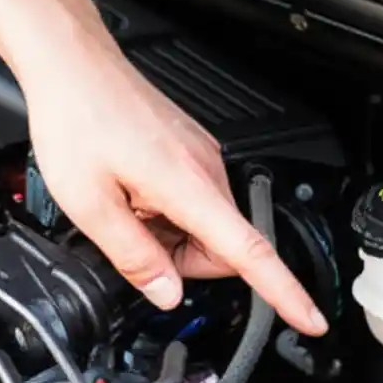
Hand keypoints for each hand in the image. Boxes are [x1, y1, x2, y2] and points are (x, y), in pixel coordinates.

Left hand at [18, 36, 327, 335]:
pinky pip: (189, 199)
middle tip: (133, 242)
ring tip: (123, 207)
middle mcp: (204, 168)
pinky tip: (127, 191)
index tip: (311, 318)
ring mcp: (198, 156)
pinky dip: (163, 210)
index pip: (250, 251)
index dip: (283, 291)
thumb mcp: (88, 204)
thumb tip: (166, 293)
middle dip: (183, 261)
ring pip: (203, 225)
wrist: (72, 65)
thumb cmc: (76, 120)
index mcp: (188, 185)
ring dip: (168, 234)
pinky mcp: (187, 148)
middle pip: (221, 247)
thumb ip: (132, 255)